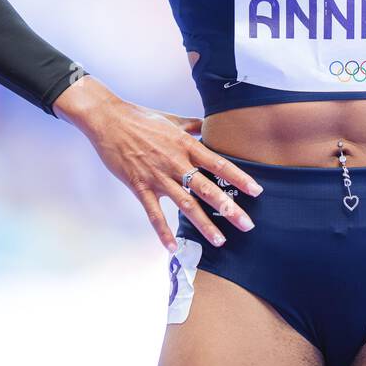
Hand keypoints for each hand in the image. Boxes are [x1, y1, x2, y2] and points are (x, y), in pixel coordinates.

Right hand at [55, 79, 262, 251]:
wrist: (109, 120)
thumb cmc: (140, 118)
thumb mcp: (171, 119)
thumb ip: (192, 126)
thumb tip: (207, 126)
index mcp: (185, 145)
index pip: (218, 163)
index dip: (239, 178)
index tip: (256, 191)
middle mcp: (176, 162)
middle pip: (207, 188)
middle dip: (229, 208)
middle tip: (246, 225)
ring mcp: (157, 176)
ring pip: (185, 204)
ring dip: (204, 224)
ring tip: (219, 240)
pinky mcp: (139, 186)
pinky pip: (154, 213)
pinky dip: (163, 231)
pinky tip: (173, 247)